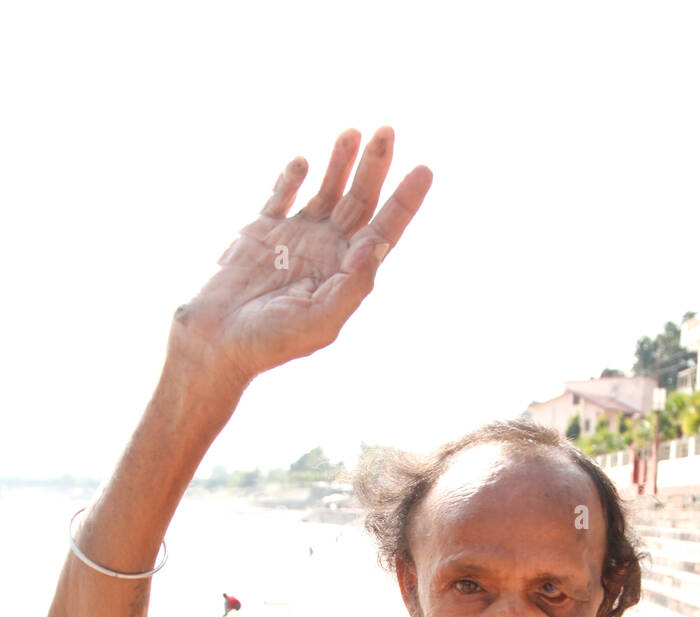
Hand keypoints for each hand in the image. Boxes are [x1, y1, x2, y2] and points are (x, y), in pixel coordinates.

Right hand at [168, 127, 431, 386]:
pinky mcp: (260, 232)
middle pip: (360, 202)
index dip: (405, 201)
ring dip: (340, 162)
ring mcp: (294, 239)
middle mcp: (325, 252)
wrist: (216, 343)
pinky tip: (303, 162)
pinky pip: (281, 195)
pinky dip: (291, 176)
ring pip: (326, 191)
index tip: (425, 170)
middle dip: (375, 167)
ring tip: (353, 132)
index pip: (384, 231)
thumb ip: (352, 286)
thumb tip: (375, 246)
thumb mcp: (320, 321)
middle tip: (387, 131)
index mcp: (345, 274)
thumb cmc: (270, 341)